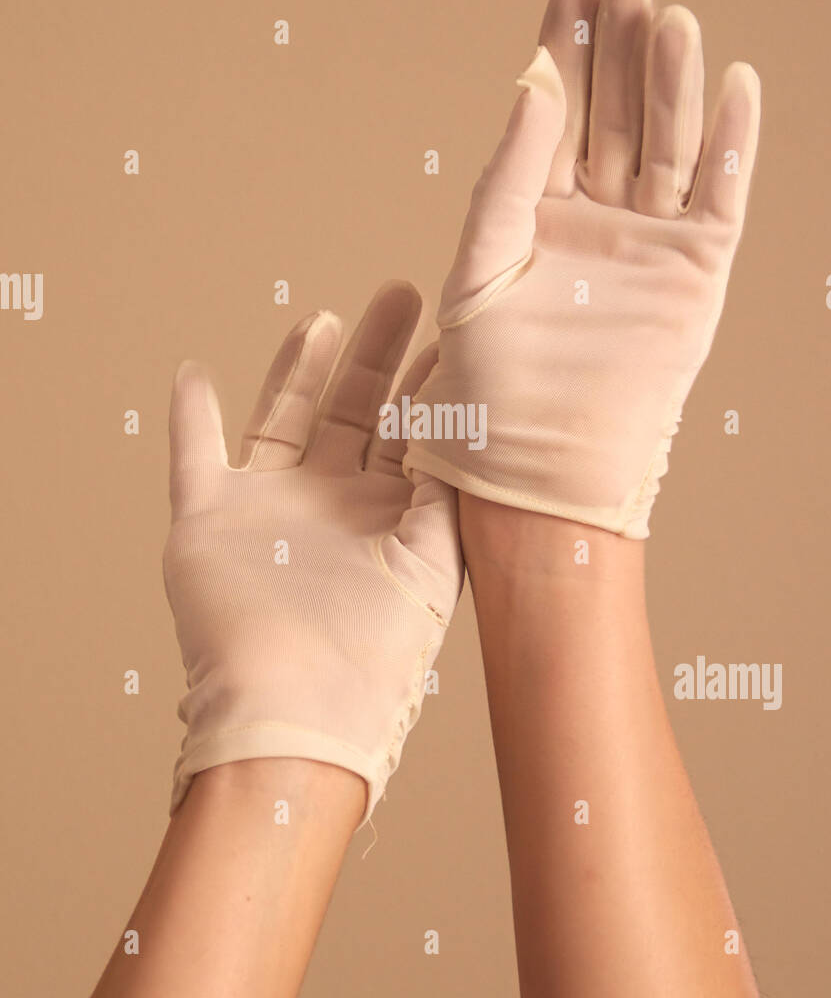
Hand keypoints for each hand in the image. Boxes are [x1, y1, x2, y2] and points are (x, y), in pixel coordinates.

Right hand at [164, 282, 462, 824]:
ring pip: (284, 419)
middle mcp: (329, 507)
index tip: (455, 332)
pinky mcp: (207, 522)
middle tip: (404, 292)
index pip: (412, 435)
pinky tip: (192, 372)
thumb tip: (475, 422)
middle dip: (378, 355)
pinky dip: (190, 415)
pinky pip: (192, 455)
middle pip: (355, 412)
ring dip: (301, 368)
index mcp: (386, 518)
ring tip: (326, 318)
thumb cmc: (376, 649)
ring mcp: (266, 511)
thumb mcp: (435, 561)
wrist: (295, 705)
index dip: (430, 385)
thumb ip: (450, 489)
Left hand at [405, 0, 760, 537]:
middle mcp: (597, 220)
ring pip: (669, 143)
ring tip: (669, 15)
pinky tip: (734, 81)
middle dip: (621, 44)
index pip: (556, 112)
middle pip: (618, 113)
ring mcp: (650, 244)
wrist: (540, 469)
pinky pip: (721, 195)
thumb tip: (534, 77)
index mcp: (537, 213)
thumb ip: (508, 174)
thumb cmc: (488, 387)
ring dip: (672, 78)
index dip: (565, 46)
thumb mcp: (479, 267)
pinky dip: (732, 141)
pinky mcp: (696, 274)